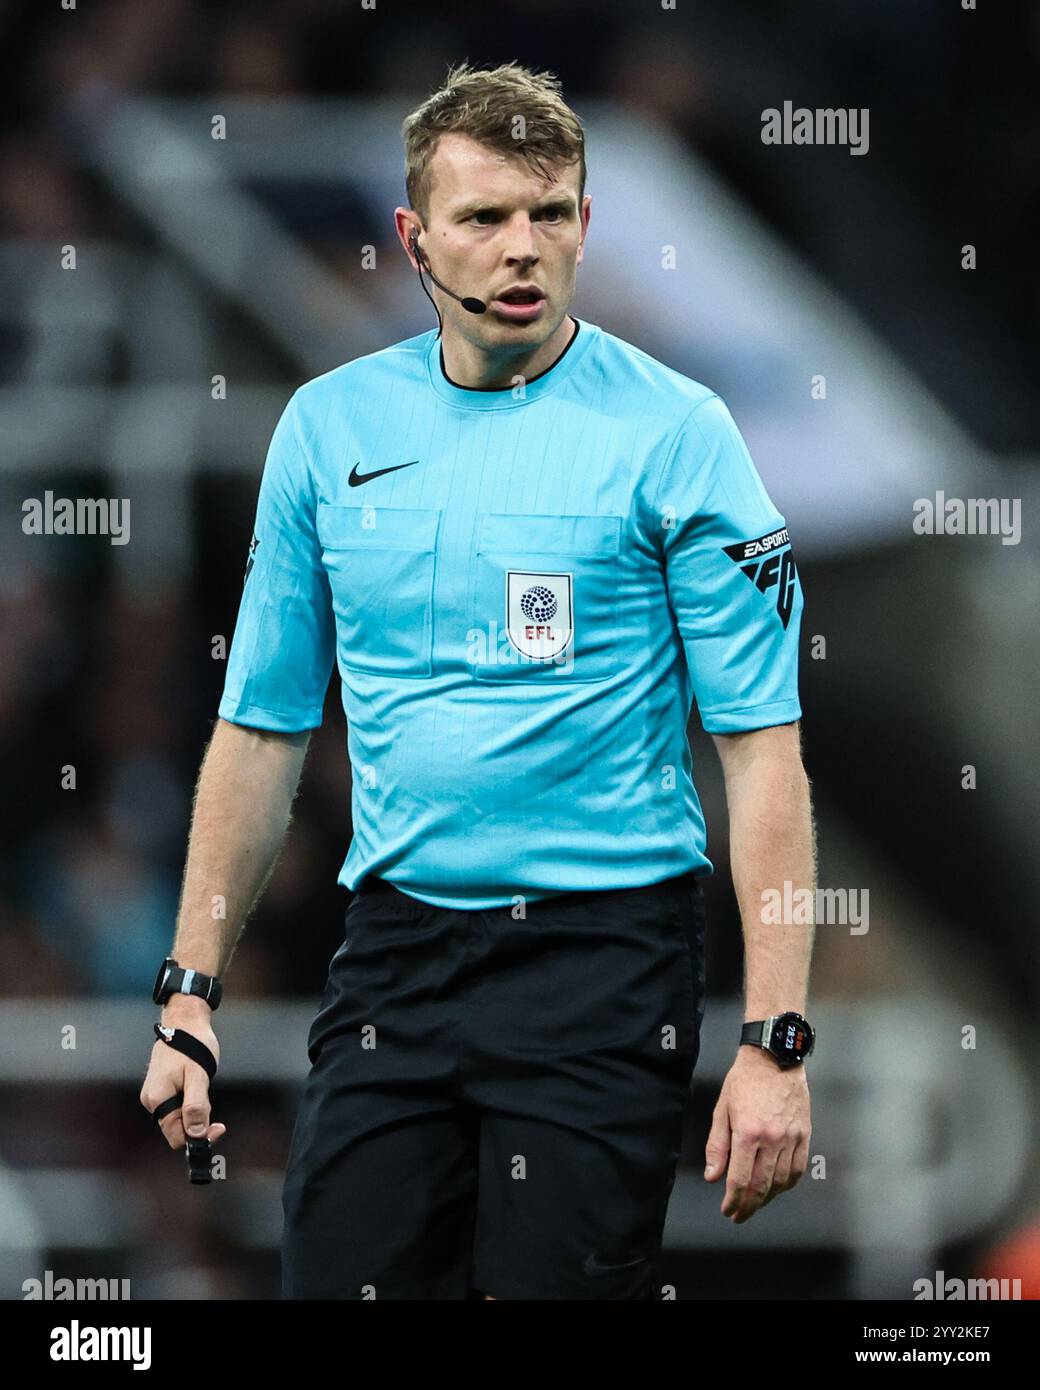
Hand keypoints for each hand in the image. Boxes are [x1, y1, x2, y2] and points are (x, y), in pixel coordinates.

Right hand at [140, 1000, 226, 1151]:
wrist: (185, 1020)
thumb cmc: (193, 1044)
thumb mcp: (199, 1076)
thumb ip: (197, 1106)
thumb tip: (197, 1134)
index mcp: (158, 1099)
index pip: (176, 1136)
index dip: (198, 1137)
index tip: (219, 1128)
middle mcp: (151, 1100)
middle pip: (176, 1129)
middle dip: (197, 1123)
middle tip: (213, 1105)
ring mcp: (154, 1094)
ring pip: (177, 1118)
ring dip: (194, 1111)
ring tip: (202, 1087)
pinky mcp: (160, 1089)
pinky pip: (176, 1106)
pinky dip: (189, 1103)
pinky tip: (196, 1085)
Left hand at [703, 1045, 809, 1222]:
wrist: (774, 1056)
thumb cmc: (744, 1080)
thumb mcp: (722, 1109)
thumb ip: (717, 1146)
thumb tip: (713, 1177)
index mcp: (748, 1132)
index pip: (739, 1180)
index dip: (733, 1201)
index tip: (727, 1211)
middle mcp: (772, 1139)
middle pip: (761, 1186)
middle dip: (748, 1206)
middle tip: (739, 1215)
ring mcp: (791, 1138)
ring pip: (781, 1182)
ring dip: (767, 1199)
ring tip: (755, 1203)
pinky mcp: (804, 1134)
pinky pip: (798, 1169)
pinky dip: (787, 1184)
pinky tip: (777, 1188)